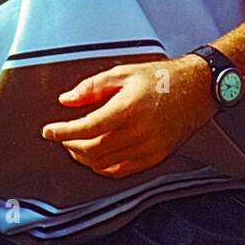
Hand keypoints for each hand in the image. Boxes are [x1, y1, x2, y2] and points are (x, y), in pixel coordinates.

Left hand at [40, 55, 213, 178]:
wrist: (195, 91)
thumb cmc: (162, 79)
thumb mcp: (122, 73)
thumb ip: (91, 88)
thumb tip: (67, 100)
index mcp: (128, 109)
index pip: (86, 128)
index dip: (62, 132)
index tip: (49, 131)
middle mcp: (138, 133)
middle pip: (92, 150)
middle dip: (70, 145)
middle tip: (61, 136)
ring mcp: (147, 149)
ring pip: (104, 164)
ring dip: (83, 158)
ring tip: (75, 145)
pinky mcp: (154, 158)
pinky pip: (121, 171)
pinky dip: (102, 167)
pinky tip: (96, 156)